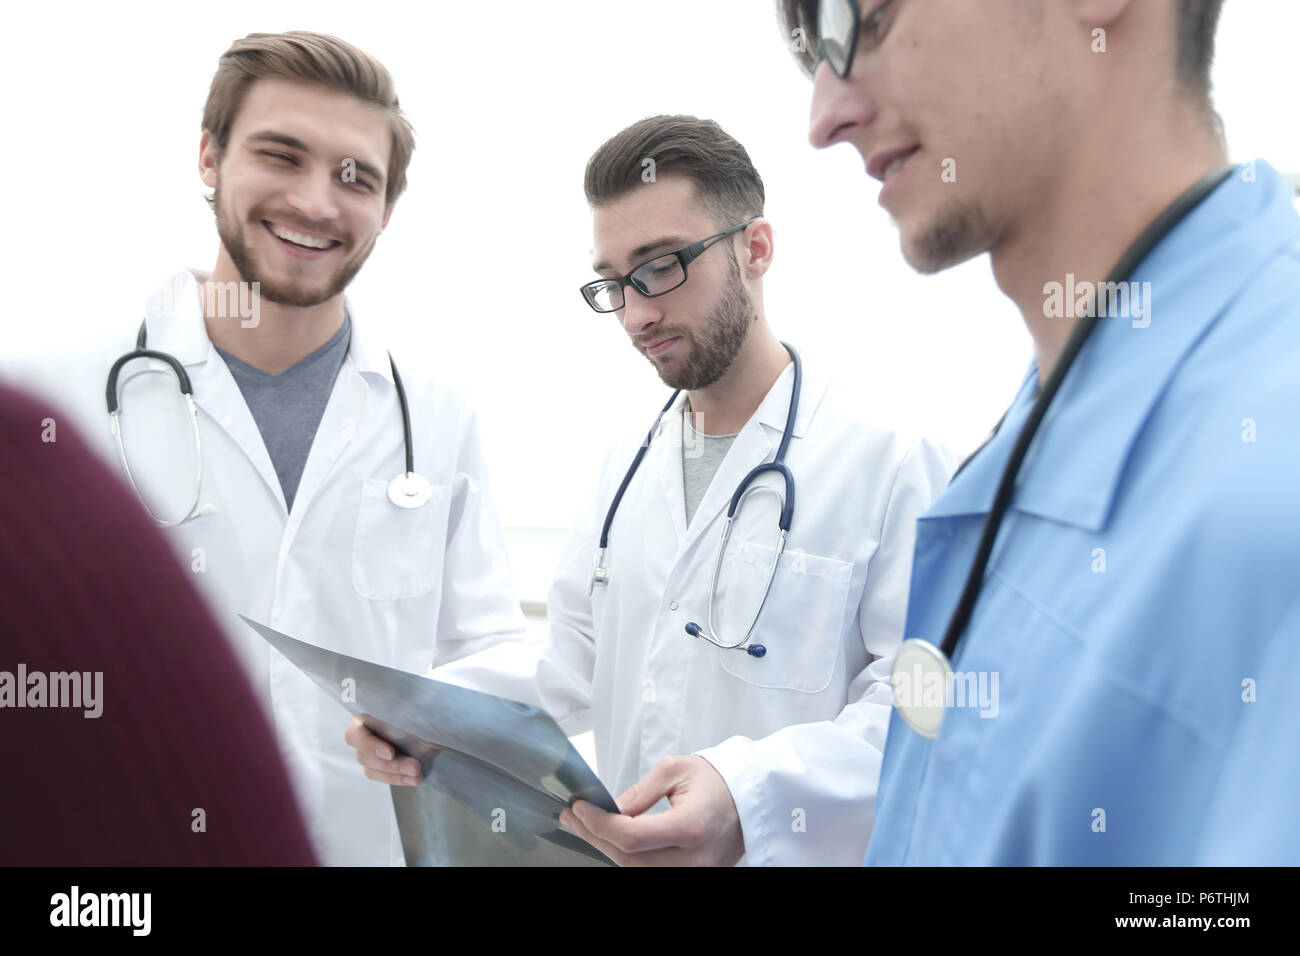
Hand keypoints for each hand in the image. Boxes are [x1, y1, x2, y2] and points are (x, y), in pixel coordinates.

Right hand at [343, 714, 428, 785]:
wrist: (425, 726)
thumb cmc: (416, 716)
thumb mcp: (413, 718)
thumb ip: (407, 732)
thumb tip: (413, 745)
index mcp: (365, 722)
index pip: (354, 733)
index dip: (369, 745)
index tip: (390, 753)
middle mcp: (364, 739)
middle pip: (366, 756)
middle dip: (393, 764)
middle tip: (415, 766)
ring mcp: (368, 757)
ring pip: (373, 770)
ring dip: (397, 774)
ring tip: (418, 774)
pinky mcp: (379, 769)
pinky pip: (384, 778)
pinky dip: (401, 779)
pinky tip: (415, 779)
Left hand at [558, 755, 743, 865]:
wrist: (751, 799)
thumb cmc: (717, 780)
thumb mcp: (675, 770)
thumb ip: (640, 793)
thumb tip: (609, 810)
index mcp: (690, 828)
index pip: (630, 837)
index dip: (598, 824)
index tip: (580, 807)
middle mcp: (693, 860)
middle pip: (628, 859)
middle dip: (595, 836)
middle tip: (574, 816)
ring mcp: (695, 875)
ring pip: (635, 870)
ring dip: (606, 849)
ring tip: (586, 826)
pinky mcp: (693, 877)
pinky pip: (650, 871)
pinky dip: (627, 857)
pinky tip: (611, 839)